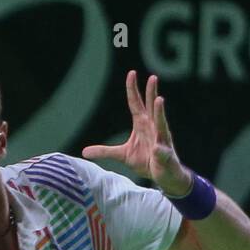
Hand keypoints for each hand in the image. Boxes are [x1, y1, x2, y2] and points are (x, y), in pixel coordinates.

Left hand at [82, 70, 190, 195]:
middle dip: (151, 92)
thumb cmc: (146, 161)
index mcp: (142, 124)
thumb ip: (104, 151)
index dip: (133, 90)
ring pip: (161, 124)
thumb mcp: (122, 155)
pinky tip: (157, 149)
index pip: (136, 104)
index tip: (131, 73)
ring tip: (159, 100)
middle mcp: (153, 128)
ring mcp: (161, 140)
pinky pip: (162, 152)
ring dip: (160, 112)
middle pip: (151, 107)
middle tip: (152, 77)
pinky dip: (160, 151)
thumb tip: (84, 152)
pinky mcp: (165, 155)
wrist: (162, 175)